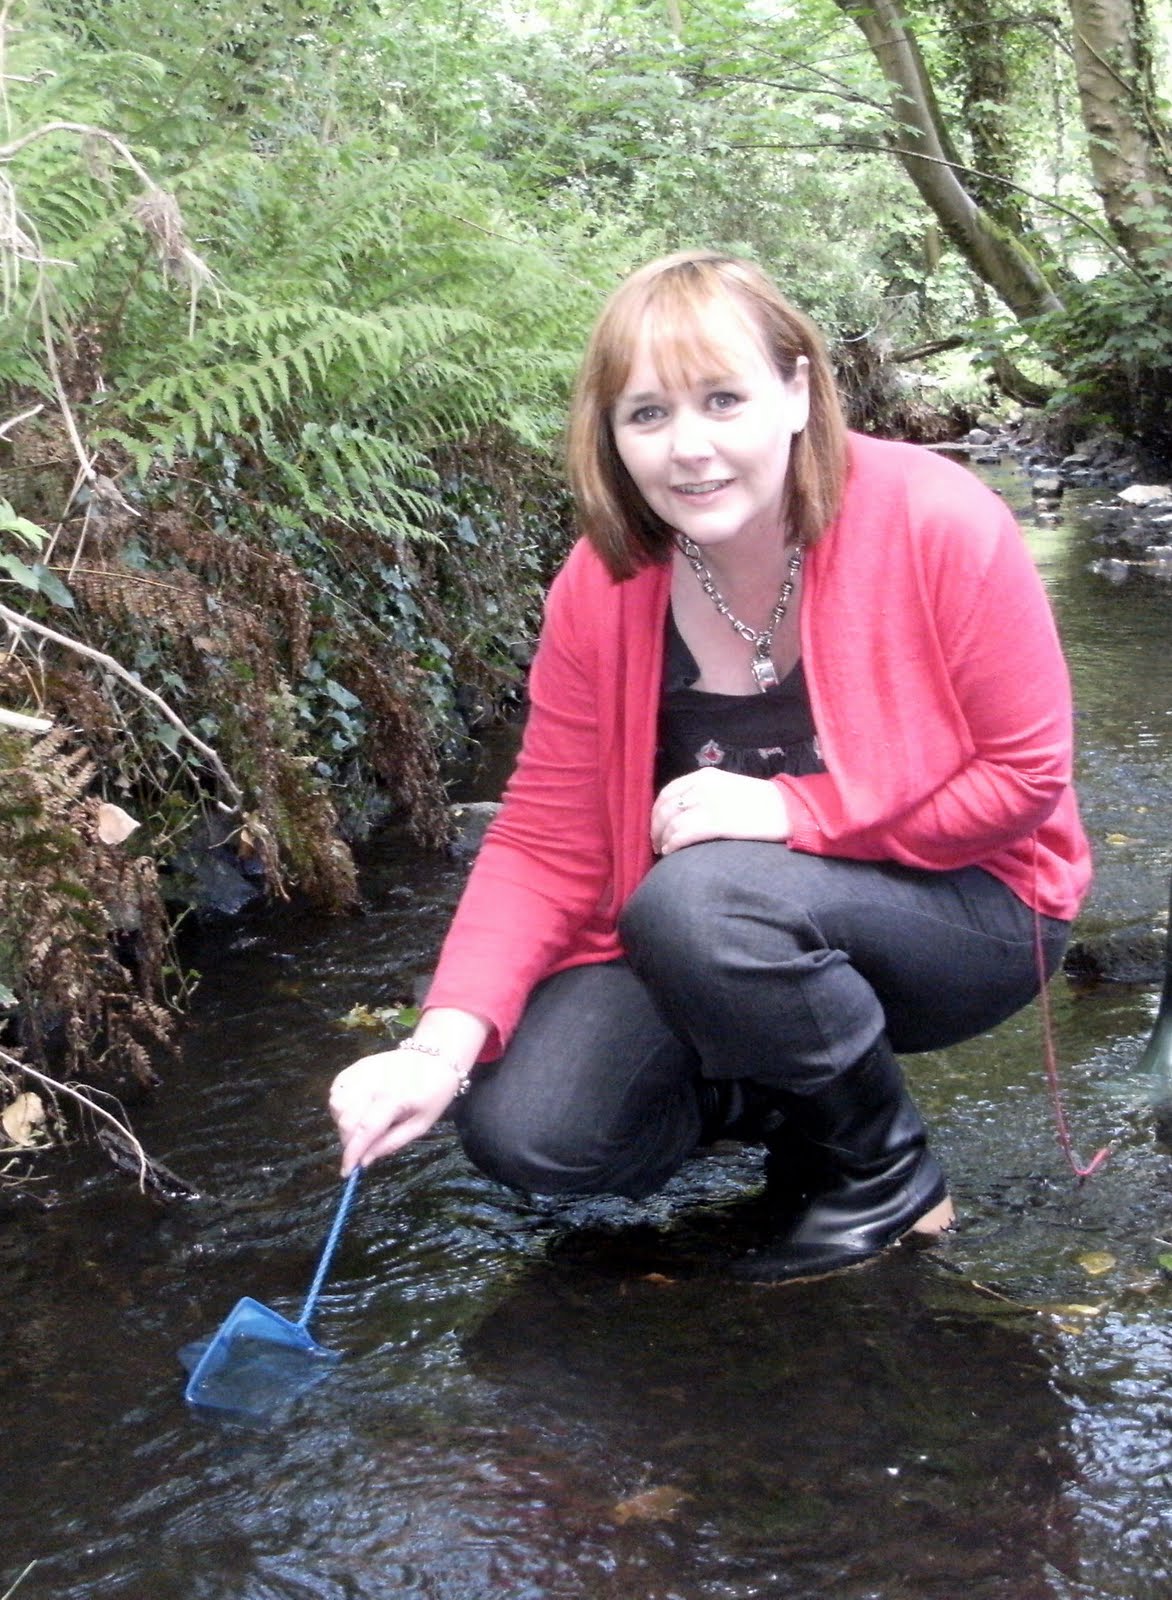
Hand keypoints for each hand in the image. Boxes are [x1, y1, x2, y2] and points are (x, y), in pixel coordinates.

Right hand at [329, 1046, 460, 1174]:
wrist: (435, 1057)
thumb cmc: (433, 1093)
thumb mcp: (421, 1124)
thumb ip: (391, 1143)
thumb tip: (365, 1161)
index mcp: (394, 1097)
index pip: (365, 1130)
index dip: (352, 1154)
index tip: (346, 1172)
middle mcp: (374, 1082)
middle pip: (346, 1120)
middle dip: (348, 1142)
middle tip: (360, 1149)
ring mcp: (363, 1070)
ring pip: (336, 1104)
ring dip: (342, 1123)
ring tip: (360, 1126)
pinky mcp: (357, 1065)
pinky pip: (336, 1089)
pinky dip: (339, 1104)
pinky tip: (354, 1109)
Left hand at [651, 767, 790, 855]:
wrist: (788, 809)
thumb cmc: (761, 802)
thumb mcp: (728, 787)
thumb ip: (704, 793)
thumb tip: (682, 812)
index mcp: (705, 776)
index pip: (668, 792)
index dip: (657, 811)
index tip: (656, 825)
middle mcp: (703, 787)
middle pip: (665, 808)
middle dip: (656, 827)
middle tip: (656, 842)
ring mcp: (709, 804)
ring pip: (671, 822)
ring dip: (662, 838)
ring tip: (663, 850)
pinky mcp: (716, 823)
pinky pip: (683, 834)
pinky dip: (673, 844)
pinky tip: (671, 852)